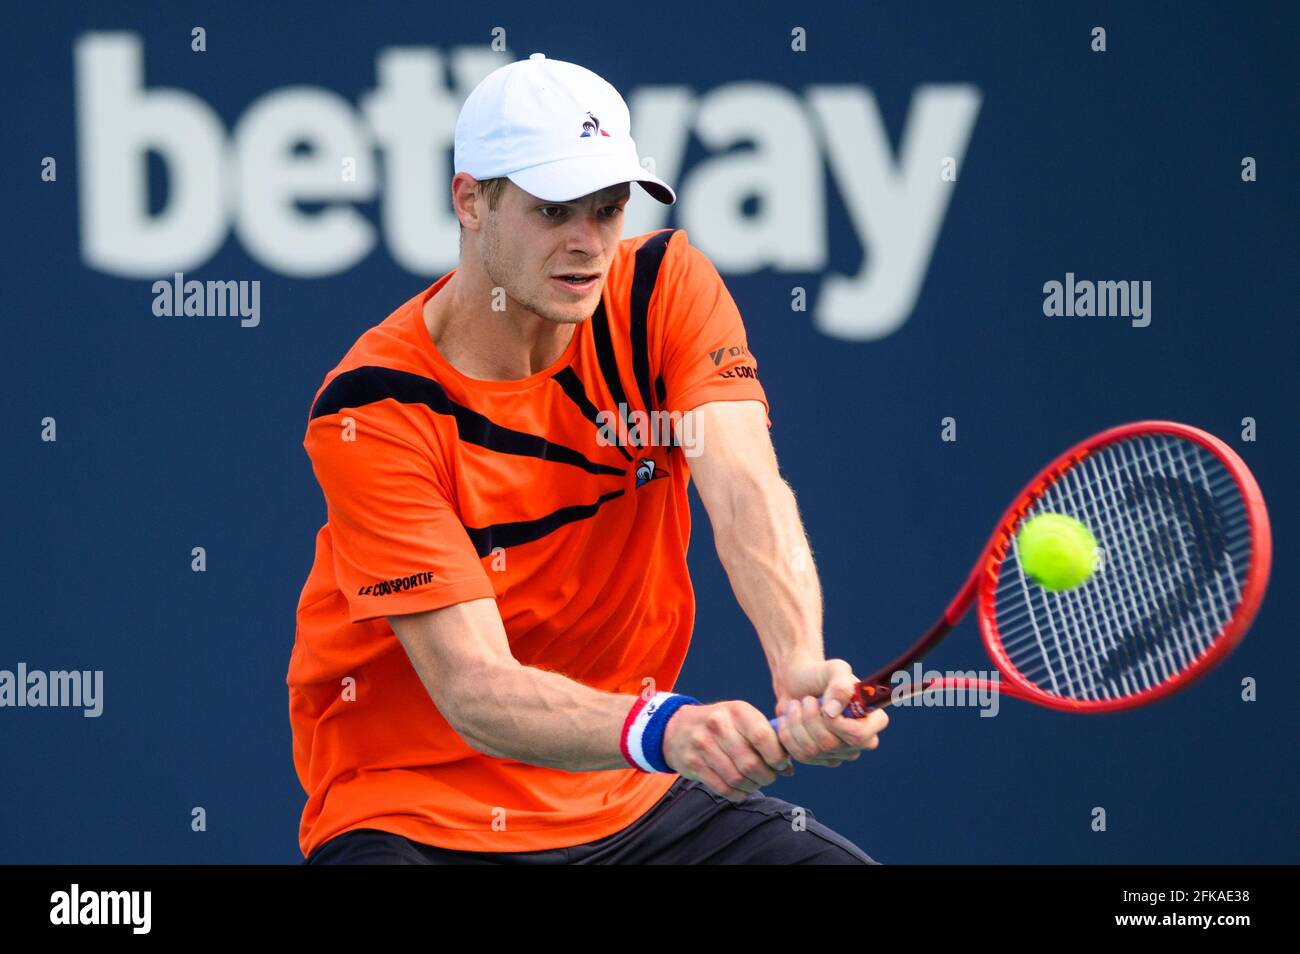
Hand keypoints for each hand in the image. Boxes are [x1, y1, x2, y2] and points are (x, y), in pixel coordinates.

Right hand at [661, 700, 794, 802]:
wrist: (677, 727)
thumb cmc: (720, 724)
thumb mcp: (741, 718)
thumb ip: (766, 738)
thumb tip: (789, 768)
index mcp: (736, 710)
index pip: (763, 737)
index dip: (777, 756)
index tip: (781, 764)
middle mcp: (718, 725)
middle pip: (751, 763)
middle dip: (766, 776)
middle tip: (769, 777)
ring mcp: (702, 745)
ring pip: (738, 778)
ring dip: (752, 786)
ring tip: (755, 783)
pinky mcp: (693, 764)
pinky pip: (723, 788)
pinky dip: (738, 794)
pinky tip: (741, 789)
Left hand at [773, 656, 889, 767]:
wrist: (796, 683)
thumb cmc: (820, 675)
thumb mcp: (834, 669)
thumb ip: (841, 684)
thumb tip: (834, 711)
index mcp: (873, 720)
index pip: (862, 737)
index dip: (839, 724)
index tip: (825, 706)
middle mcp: (860, 742)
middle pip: (831, 745)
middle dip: (811, 719)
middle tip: (807, 700)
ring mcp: (838, 753)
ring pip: (812, 750)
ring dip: (797, 722)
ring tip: (797, 705)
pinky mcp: (818, 759)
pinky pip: (799, 754)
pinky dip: (787, 733)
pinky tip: (789, 718)